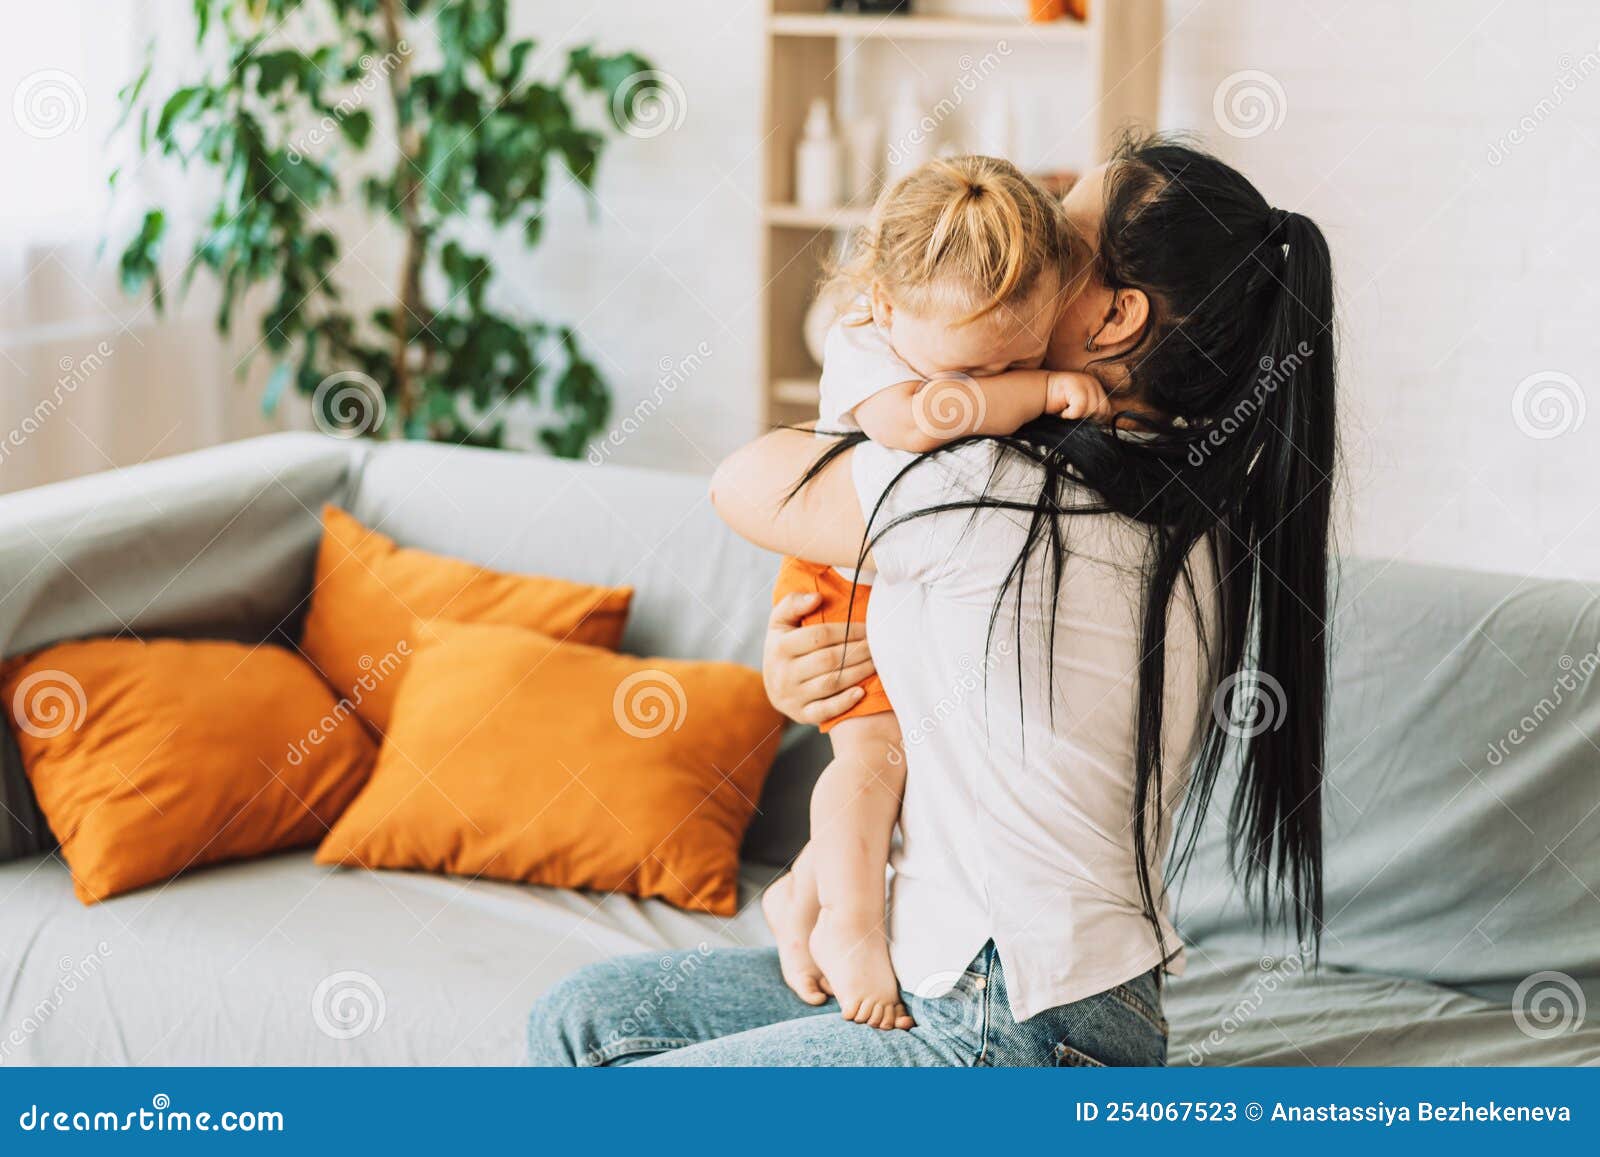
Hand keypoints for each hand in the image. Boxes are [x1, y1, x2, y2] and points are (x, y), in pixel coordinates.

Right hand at [763, 593, 875, 726]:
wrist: (772, 684)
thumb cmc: (783, 646)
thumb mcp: (780, 622)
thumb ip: (794, 603)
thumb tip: (816, 598)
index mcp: (779, 647)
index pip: (819, 636)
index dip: (847, 630)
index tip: (867, 628)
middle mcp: (783, 674)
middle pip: (828, 660)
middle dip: (857, 651)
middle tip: (877, 645)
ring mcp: (792, 697)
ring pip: (830, 683)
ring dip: (858, 672)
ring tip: (876, 663)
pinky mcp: (801, 715)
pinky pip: (825, 711)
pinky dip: (844, 703)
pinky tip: (862, 692)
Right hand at [1046, 371, 1111, 422]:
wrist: (1039, 393)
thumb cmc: (1057, 402)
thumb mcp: (1081, 406)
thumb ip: (1093, 411)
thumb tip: (1104, 422)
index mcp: (1096, 386)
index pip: (1107, 409)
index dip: (1095, 418)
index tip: (1082, 417)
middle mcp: (1093, 383)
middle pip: (1101, 411)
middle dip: (1086, 417)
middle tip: (1073, 413)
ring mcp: (1085, 383)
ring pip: (1092, 410)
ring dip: (1076, 415)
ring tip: (1067, 409)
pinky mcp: (1076, 386)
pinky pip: (1080, 409)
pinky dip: (1069, 414)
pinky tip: (1063, 408)